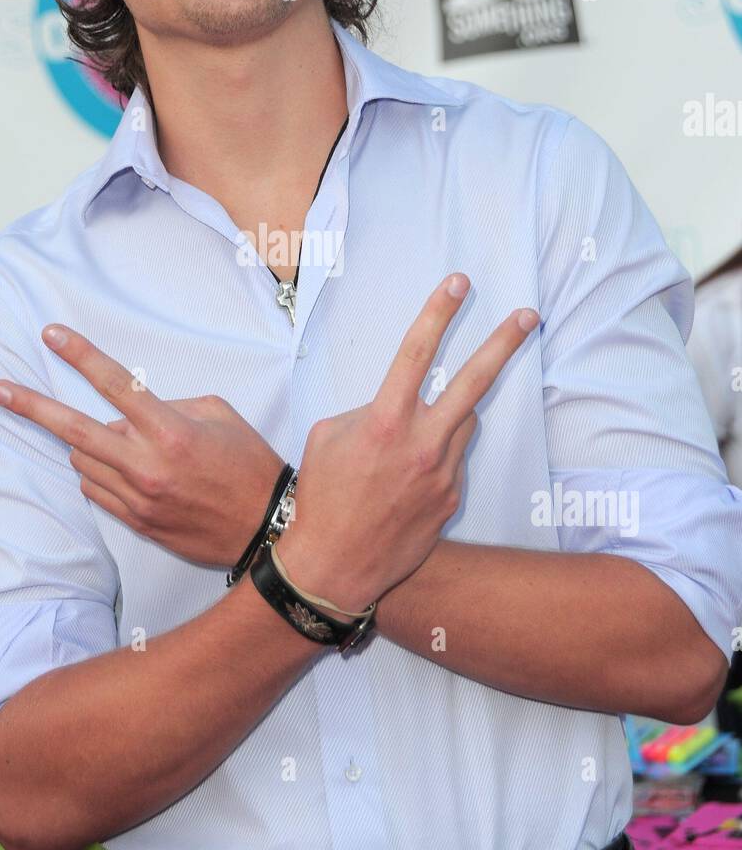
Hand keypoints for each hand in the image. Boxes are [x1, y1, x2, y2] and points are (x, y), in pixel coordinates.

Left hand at [0, 325, 283, 568]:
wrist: (266, 530)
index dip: (80, 355)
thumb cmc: (249, 464)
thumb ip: (171, 405)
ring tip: (117, 441)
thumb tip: (133, 409)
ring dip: (87, 443)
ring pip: (82, 460)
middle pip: (73, 429)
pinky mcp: (136, 522)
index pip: (115, 384)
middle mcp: (146, 463)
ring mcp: (137, 497)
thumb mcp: (220, 415)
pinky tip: (120, 468)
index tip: (51, 335)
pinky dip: (98, 473)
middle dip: (29, 407)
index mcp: (169, 430)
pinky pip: (95, 490)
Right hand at [278, 274, 538, 610]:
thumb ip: (367, 411)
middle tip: (528, 315)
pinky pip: (452, 460)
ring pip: (462, 424)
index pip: (417, 354)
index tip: (458, 284)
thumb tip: (395, 405)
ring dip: (446, 418)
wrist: (335, 565)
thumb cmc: (322, 496)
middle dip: (503, 344)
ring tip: (406, 444)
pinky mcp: (451, 499)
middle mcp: (422, 444)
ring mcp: (443, 473)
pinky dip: (435, 458)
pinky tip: (403, 483)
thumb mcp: (327, 437)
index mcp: (385, 422)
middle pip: (474, 382)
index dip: (438, 313)